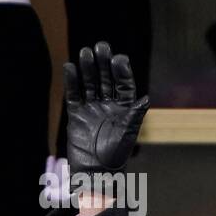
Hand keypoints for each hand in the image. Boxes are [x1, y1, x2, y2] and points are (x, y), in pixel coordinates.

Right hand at [63, 41, 148, 174]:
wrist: (95, 169)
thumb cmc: (116, 153)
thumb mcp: (128, 132)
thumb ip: (135, 113)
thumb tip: (145, 97)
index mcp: (125, 108)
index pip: (124, 85)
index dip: (122, 71)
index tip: (119, 58)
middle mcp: (109, 105)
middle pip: (106, 79)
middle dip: (104, 63)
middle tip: (101, 46)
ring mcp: (92, 107)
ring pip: (90, 83)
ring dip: (88, 68)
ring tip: (85, 52)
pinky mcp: (76, 113)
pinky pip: (74, 94)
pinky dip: (72, 81)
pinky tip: (70, 67)